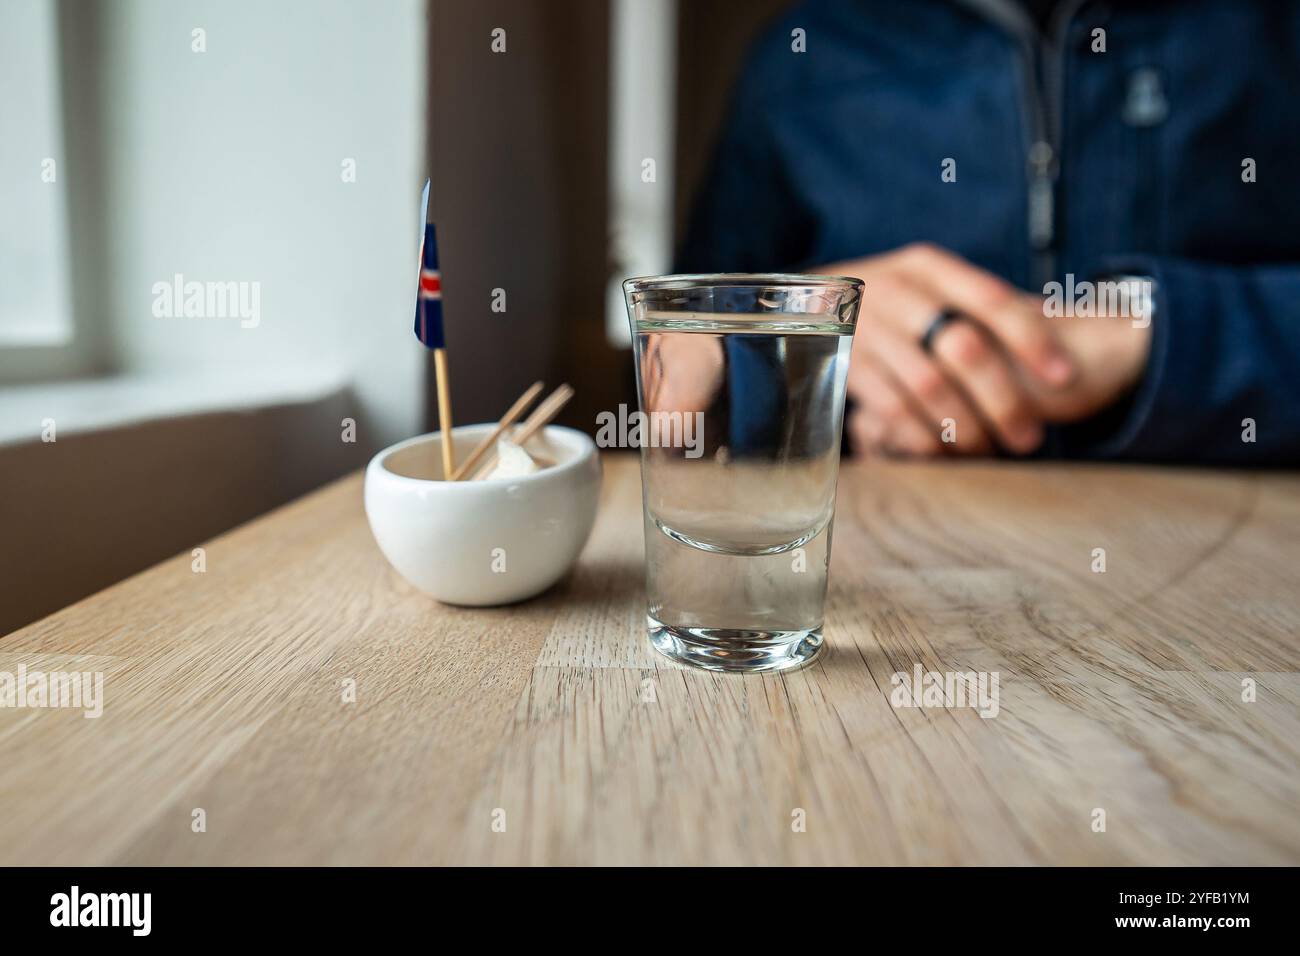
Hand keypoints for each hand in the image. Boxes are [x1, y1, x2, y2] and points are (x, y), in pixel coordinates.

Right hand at [815, 244, 1148, 456]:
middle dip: (1003, 398)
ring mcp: (863, 329)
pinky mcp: (841, 366)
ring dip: (966, 427)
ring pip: (928, 386)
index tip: (1066, 379)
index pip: (991, 299)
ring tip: (992, 450)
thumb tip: (1071, 337)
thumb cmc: (895, 304)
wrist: (806, 301)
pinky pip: (890, 410)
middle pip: (963, 347)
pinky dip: (922, 436)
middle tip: (1029, 437)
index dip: (1033, 340)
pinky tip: (946, 452)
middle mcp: (894, 291)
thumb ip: (984, 309)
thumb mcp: (932, 287)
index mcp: (928, 265)